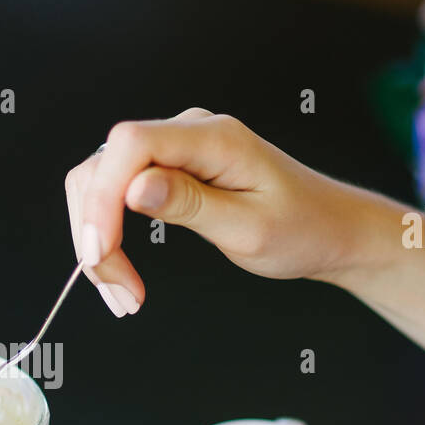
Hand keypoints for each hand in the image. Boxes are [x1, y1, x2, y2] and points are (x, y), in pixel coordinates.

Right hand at [64, 108, 381, 314]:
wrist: (329, 228)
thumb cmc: (302, 229)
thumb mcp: (250, 229)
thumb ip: (190, 205)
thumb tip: (134, 189)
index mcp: (214, 137)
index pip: (130, 144)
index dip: (103, 196)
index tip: (101, 252)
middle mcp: (189, 132)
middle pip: (104, 165)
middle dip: (94, 229)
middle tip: (116, 291)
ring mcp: (176, 148)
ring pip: (101, 182)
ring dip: (98, 239)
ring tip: (121, 292)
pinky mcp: (169, 168)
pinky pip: (118, 192)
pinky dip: (109, 234)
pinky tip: (120, 271)